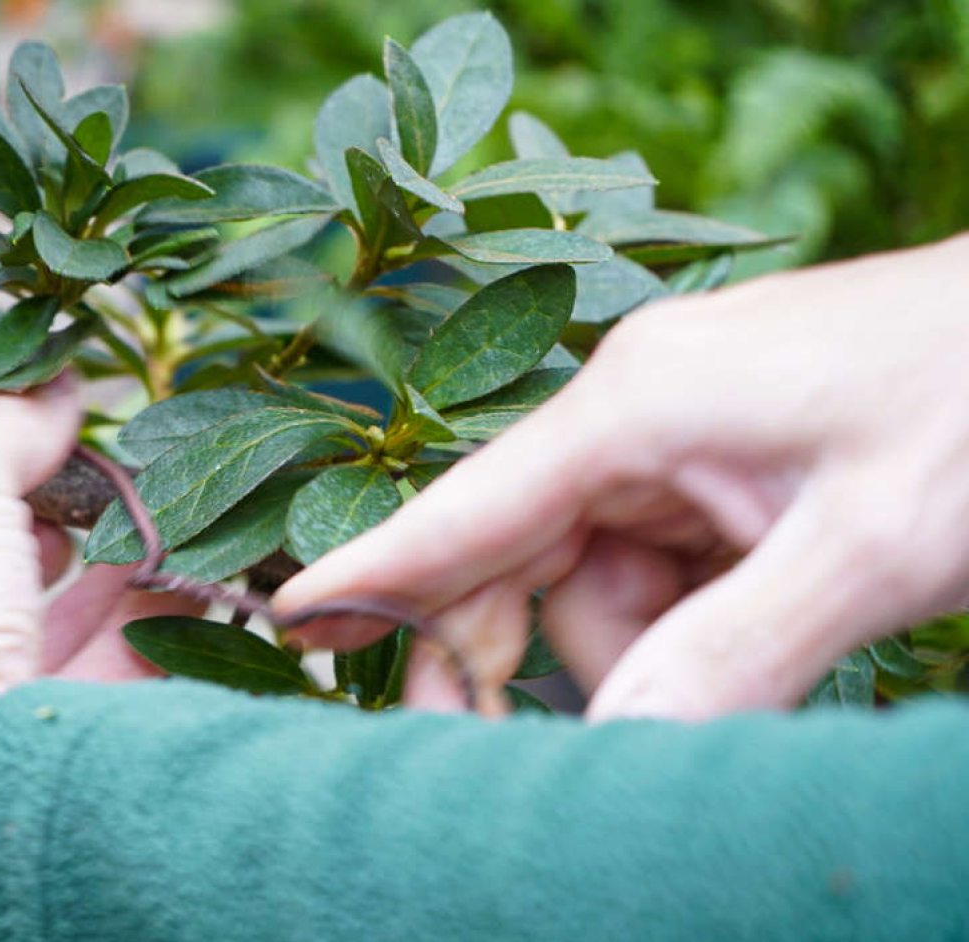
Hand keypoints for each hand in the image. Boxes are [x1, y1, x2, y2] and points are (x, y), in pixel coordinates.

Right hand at [275, 234, 968, 720]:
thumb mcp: (874, 544)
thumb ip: (737, 651)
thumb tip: (617, 750)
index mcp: (637, 403)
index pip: (468, 505)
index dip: (375, 570)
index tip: (286, 616)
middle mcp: (636, 408)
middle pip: (521, 554)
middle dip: (505, 654)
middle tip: (485, 757)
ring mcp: (684, 431)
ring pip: (598, 572)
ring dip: (635, 647)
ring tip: (737, 677)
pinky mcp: (728, 457)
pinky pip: (664, 560)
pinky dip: (687, 618)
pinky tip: (757, 635)